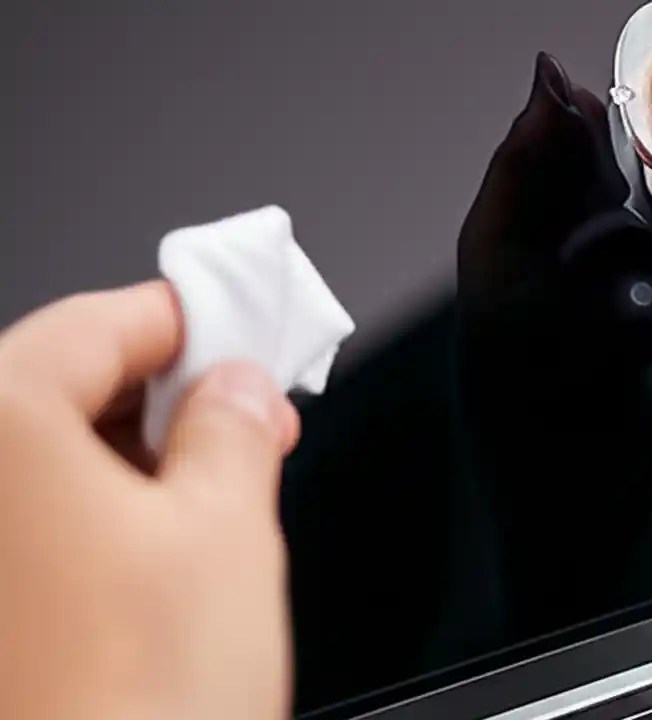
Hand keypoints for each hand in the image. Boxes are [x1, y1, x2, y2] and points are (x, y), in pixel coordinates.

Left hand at [0, 281, 298, 719]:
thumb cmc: (139, 699)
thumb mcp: (228, 526)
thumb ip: (236, 428)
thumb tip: (236, 391)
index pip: (99, 323)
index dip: (187, 318)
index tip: (238, 322)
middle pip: (60, 386)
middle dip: (166, 394)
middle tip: (249, 410)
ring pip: (45, 460)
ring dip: (136, 456)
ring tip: (222, 486)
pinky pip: (31, 523)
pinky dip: (97, 514)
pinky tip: (165, 543)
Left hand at [455, 53, 651, 627]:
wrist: (541, 544)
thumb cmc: (502, 425)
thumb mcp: (496, 289)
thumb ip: (520, 180)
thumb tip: (546, 80)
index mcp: (537, 259)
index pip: (583, 172)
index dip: (607, 154)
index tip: (619, 155)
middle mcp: (588, 297)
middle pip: (650, 231)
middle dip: (634, 260)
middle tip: (600, 306)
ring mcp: (637, 349)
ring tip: (626, 363)